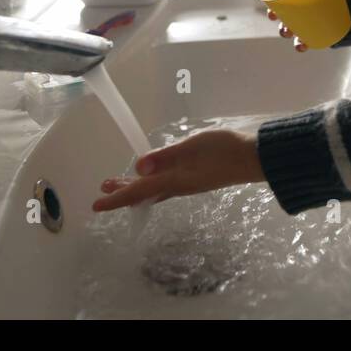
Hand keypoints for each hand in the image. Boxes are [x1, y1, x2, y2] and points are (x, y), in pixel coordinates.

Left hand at [92, 129, 264, 211]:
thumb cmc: (223, 150)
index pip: (139, 190)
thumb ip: (166, 157)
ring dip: (136, 187)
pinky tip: (154, 179)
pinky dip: (152, 184)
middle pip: (145, 192)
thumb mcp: (192, 147)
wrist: (253, 158)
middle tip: (105, 186)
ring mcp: (188, 184)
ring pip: (155, 190)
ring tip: (121, 182)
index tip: (97, 203)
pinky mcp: (196, 179)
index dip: (117, 196)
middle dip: (124, 191)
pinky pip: (166, 186)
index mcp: (174, 179)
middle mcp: (179, 186)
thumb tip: (138, 168)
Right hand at [267, 0, 348, 51]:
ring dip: (288, 34)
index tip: (271, 13)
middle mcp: (297, 10)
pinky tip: (301, 47)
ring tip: (292, 35)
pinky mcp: (312, 32)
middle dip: (279, 23)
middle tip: (282, 25)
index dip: (271, 9)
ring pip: (290, 31)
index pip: (279, 2)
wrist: (348, 6)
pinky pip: (303, 40)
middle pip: (282, 19)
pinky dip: (300, 45)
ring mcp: (304, 22)